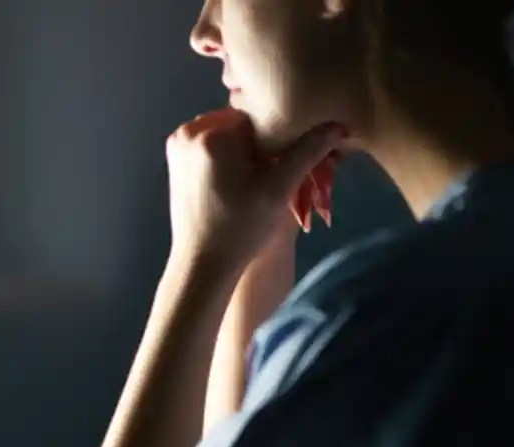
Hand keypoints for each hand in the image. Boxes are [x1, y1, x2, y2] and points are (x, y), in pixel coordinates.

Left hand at [166, 107, 345, 270]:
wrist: (202, 264)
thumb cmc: (241, 228)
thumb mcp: (279, 188)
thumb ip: (307, 153)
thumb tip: (337, 125)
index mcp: (210, 134)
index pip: (258, 115)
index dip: (279, 135)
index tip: (288, 158)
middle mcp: (187, 132)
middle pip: (240, 123)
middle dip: (261, 142)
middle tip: (276, 171)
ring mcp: (178, 147)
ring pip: (227, 135)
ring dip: (246, 150)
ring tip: (259, 180)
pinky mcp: (176, 163)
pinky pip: (211, 147)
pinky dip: (228, 158)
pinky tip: (240, 184)